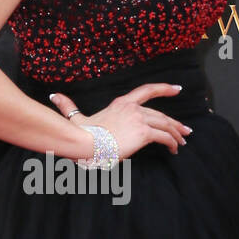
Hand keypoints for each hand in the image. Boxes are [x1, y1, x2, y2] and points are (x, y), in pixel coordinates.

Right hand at [50, 82, 192, 157]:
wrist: (84, 143)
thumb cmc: (80, 134)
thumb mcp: (75, 117)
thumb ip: (68, 106)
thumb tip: (54, 95)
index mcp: (121, 103)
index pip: (147, 91)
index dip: (164, 89)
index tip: (177, 89)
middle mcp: (133, 108)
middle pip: (160, 114)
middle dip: (175, 123)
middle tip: (185, 130)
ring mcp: (139, 119)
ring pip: (165, 125)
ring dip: (176, 134)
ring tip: (182, 142)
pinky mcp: (143, 133)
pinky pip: (164, 137)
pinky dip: (172, 143)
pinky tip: (174, 150)